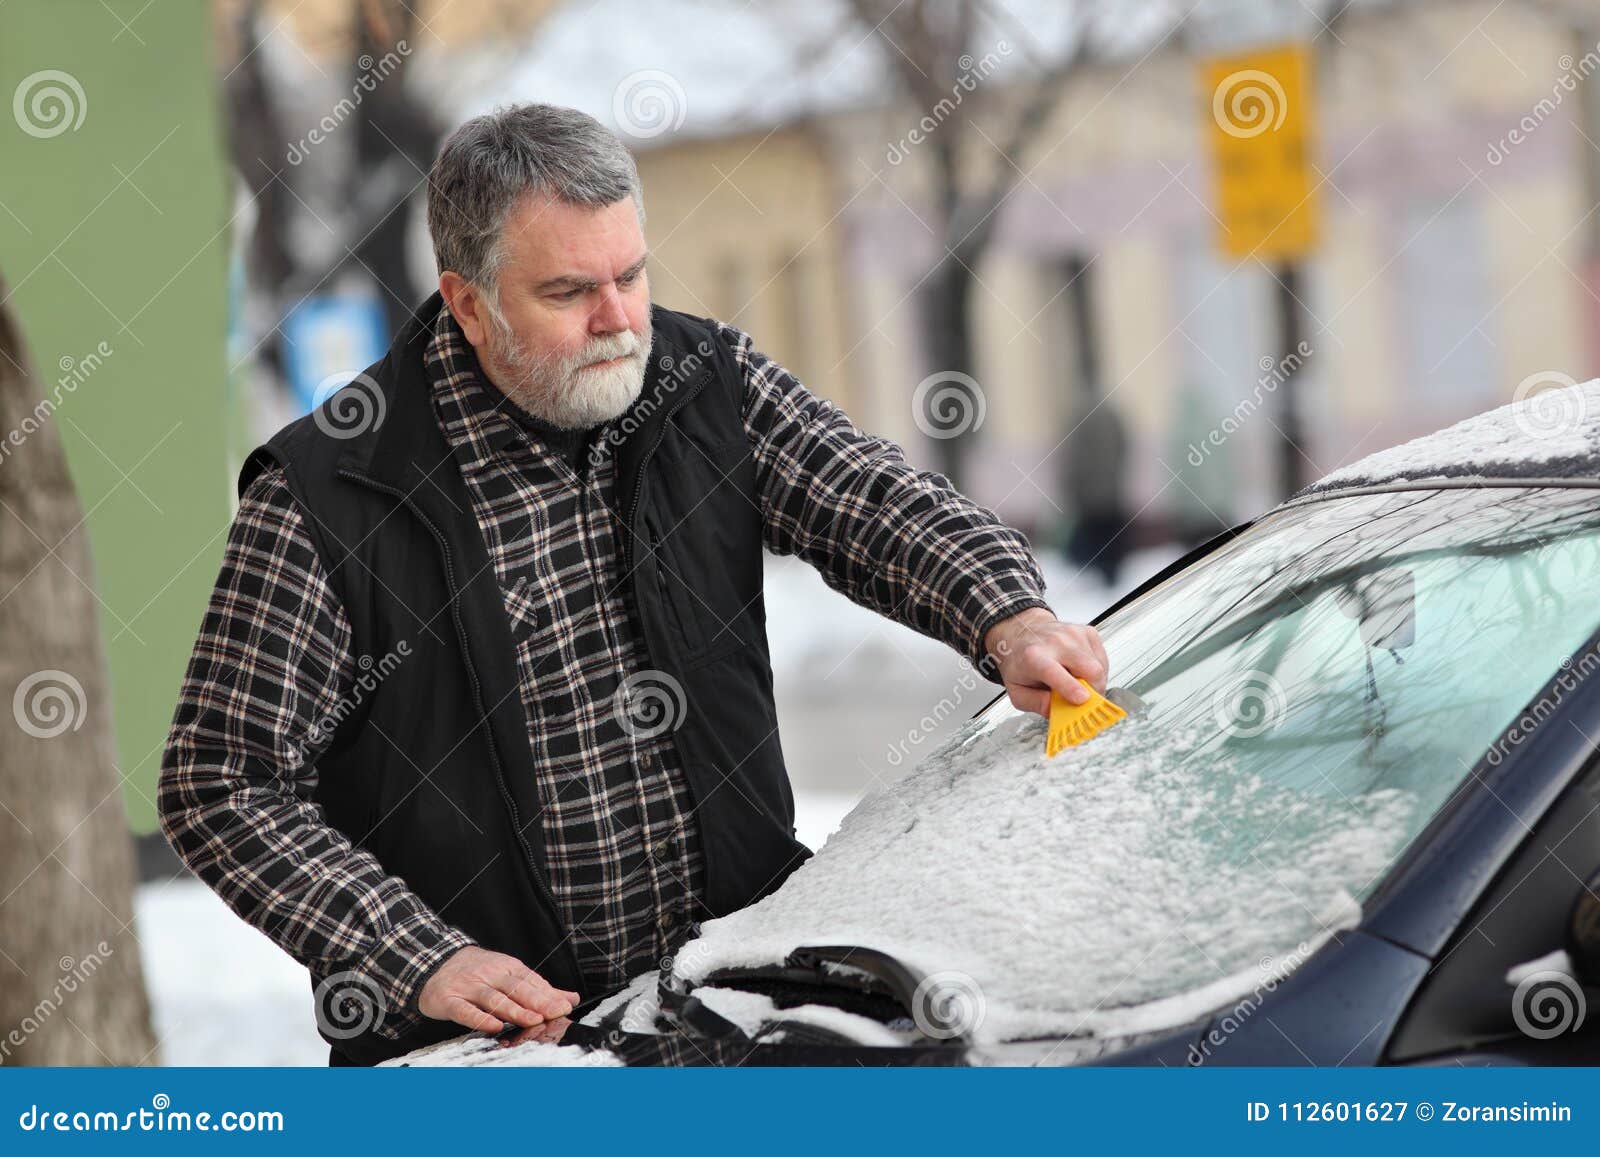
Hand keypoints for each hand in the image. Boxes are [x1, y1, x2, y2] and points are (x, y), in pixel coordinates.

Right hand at [418, 946, 579, 1033]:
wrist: (434, 962)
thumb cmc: (477, 971)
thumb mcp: (509, 973)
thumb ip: (539, 989)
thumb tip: (570, 998)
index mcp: (506, 967)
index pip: (530, 980)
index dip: (548, 994)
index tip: (564, 1006)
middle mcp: (489, 974)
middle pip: (515, 988)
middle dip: (536, 1001)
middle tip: (554, 1013)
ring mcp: (468, 987)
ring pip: (494, 999)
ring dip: (514, 1010)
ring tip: (532, 1020)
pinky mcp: (449, 1000)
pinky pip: (465, 1010)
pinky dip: (479, 1018)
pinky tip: (493, 1026)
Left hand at [984, 607, 1108, 717]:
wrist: (1023, 633)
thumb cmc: (1021, 662)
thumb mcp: (1017, 691)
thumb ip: (1037, 704)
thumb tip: (1058, 712)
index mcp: (1033, 657)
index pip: (1054, 671)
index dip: (1070, 687)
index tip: (1081, 699)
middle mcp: (1055, 642)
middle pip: (1090, 670)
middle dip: (1093, 692)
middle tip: (1083, 702)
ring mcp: (1074, 635)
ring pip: (1100, 667)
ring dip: (1093, 683)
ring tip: (1076, 682)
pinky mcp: (1088, 632)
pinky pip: (1102, 660)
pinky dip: (1096, 671)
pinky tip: (1080, 670)